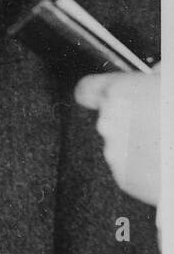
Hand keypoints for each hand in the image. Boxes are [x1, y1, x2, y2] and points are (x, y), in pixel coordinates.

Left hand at [74, 67, 161, 205]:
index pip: (87, 90)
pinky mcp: (125, 179)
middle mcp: (109, 123)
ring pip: (120, 144)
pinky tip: (166, 163)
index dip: (98, 93)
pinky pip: (130, 168)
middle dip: (130, 119)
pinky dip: (144, 166)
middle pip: (109, 118)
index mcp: (119, 93)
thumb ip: (158, 74)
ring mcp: (115, 152)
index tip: (104, 96)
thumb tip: (153, 74)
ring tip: (166, 144)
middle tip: (159, 122)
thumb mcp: (172, 81)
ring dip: (138, 143)